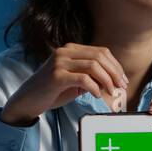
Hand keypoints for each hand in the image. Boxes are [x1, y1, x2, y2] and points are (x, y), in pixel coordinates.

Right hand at [1, 43, 126, 126]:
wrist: (28, 100)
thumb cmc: (53, 91)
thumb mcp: (76, 81)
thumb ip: (92, 77)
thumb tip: (114, 81)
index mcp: (70, 50)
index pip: (101, 52)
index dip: (115, 65)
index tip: (123, 79)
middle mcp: (65, 52)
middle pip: (99, 56)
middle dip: (114, 72)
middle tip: (122, 86)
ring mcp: (59, 62)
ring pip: (93, 66)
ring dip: (107, 80)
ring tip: (111, 92)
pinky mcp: (56, 76)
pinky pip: (83, 79)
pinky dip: (94, 87)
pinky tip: (97, 94)